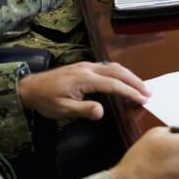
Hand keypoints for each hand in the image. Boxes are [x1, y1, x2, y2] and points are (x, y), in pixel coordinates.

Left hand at [17, 61, 150, 120]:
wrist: (29, 88)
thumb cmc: (45, 100)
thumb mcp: (62, 109)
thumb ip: (83, 110)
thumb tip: (102, 112)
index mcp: (84, 79)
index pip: (114, 84)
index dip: (130, 92)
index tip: (143, 100)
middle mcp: (88, 68)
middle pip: (118, 71)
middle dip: (135, 81)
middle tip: (148, 93)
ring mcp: (86, 66)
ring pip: (114, 67)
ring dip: (129, 76)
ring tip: (140, 87)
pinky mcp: (84, 67)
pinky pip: (107, 67)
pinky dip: (120, 73)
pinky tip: (124, 80)